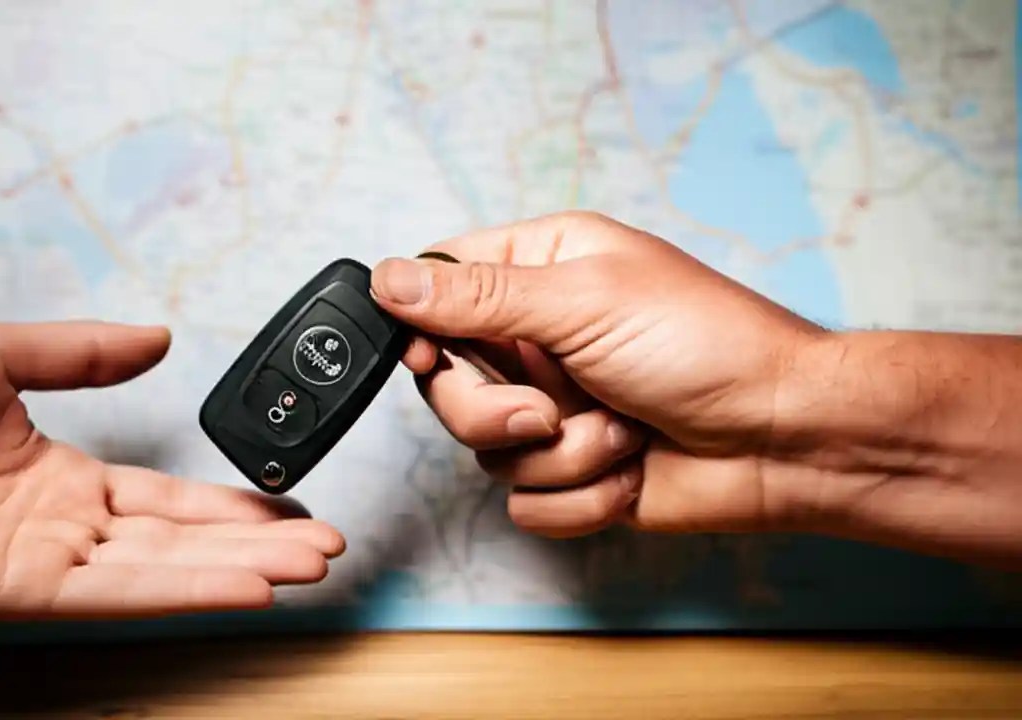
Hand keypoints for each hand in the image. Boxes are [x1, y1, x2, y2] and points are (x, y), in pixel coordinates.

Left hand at [0, 322, 343, 617]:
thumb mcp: (4, 352)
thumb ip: (86, 350)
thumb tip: (158, 336)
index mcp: (64, 477)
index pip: (168, 495)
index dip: (230, 503)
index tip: (285, 505)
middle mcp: (70, 525)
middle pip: (186, 538)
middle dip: (259, 544)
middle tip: (324, 546)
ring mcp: (56, 562)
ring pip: (170, 567)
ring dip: (244, 568)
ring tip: (311, 568)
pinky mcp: (35, 592)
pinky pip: (128, 592)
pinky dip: (191, 590)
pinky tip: (247, 588)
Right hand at [369, 211, 1021, 568]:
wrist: (788, 443)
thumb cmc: (710, 347)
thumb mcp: (584, 301)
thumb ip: (478, 296)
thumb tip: (389, 278)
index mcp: (541, 270)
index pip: (439, 284)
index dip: (421, 325)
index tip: (433, 353)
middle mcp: (538, 339)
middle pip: (446, 381)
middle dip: (497, 409)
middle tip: (548, 408)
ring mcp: (554, 407)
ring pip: (483, 449)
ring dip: (558, 452)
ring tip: (620, 431)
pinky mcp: (572, 470)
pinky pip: (524, 499)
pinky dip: (579, 494)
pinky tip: (630, 469)